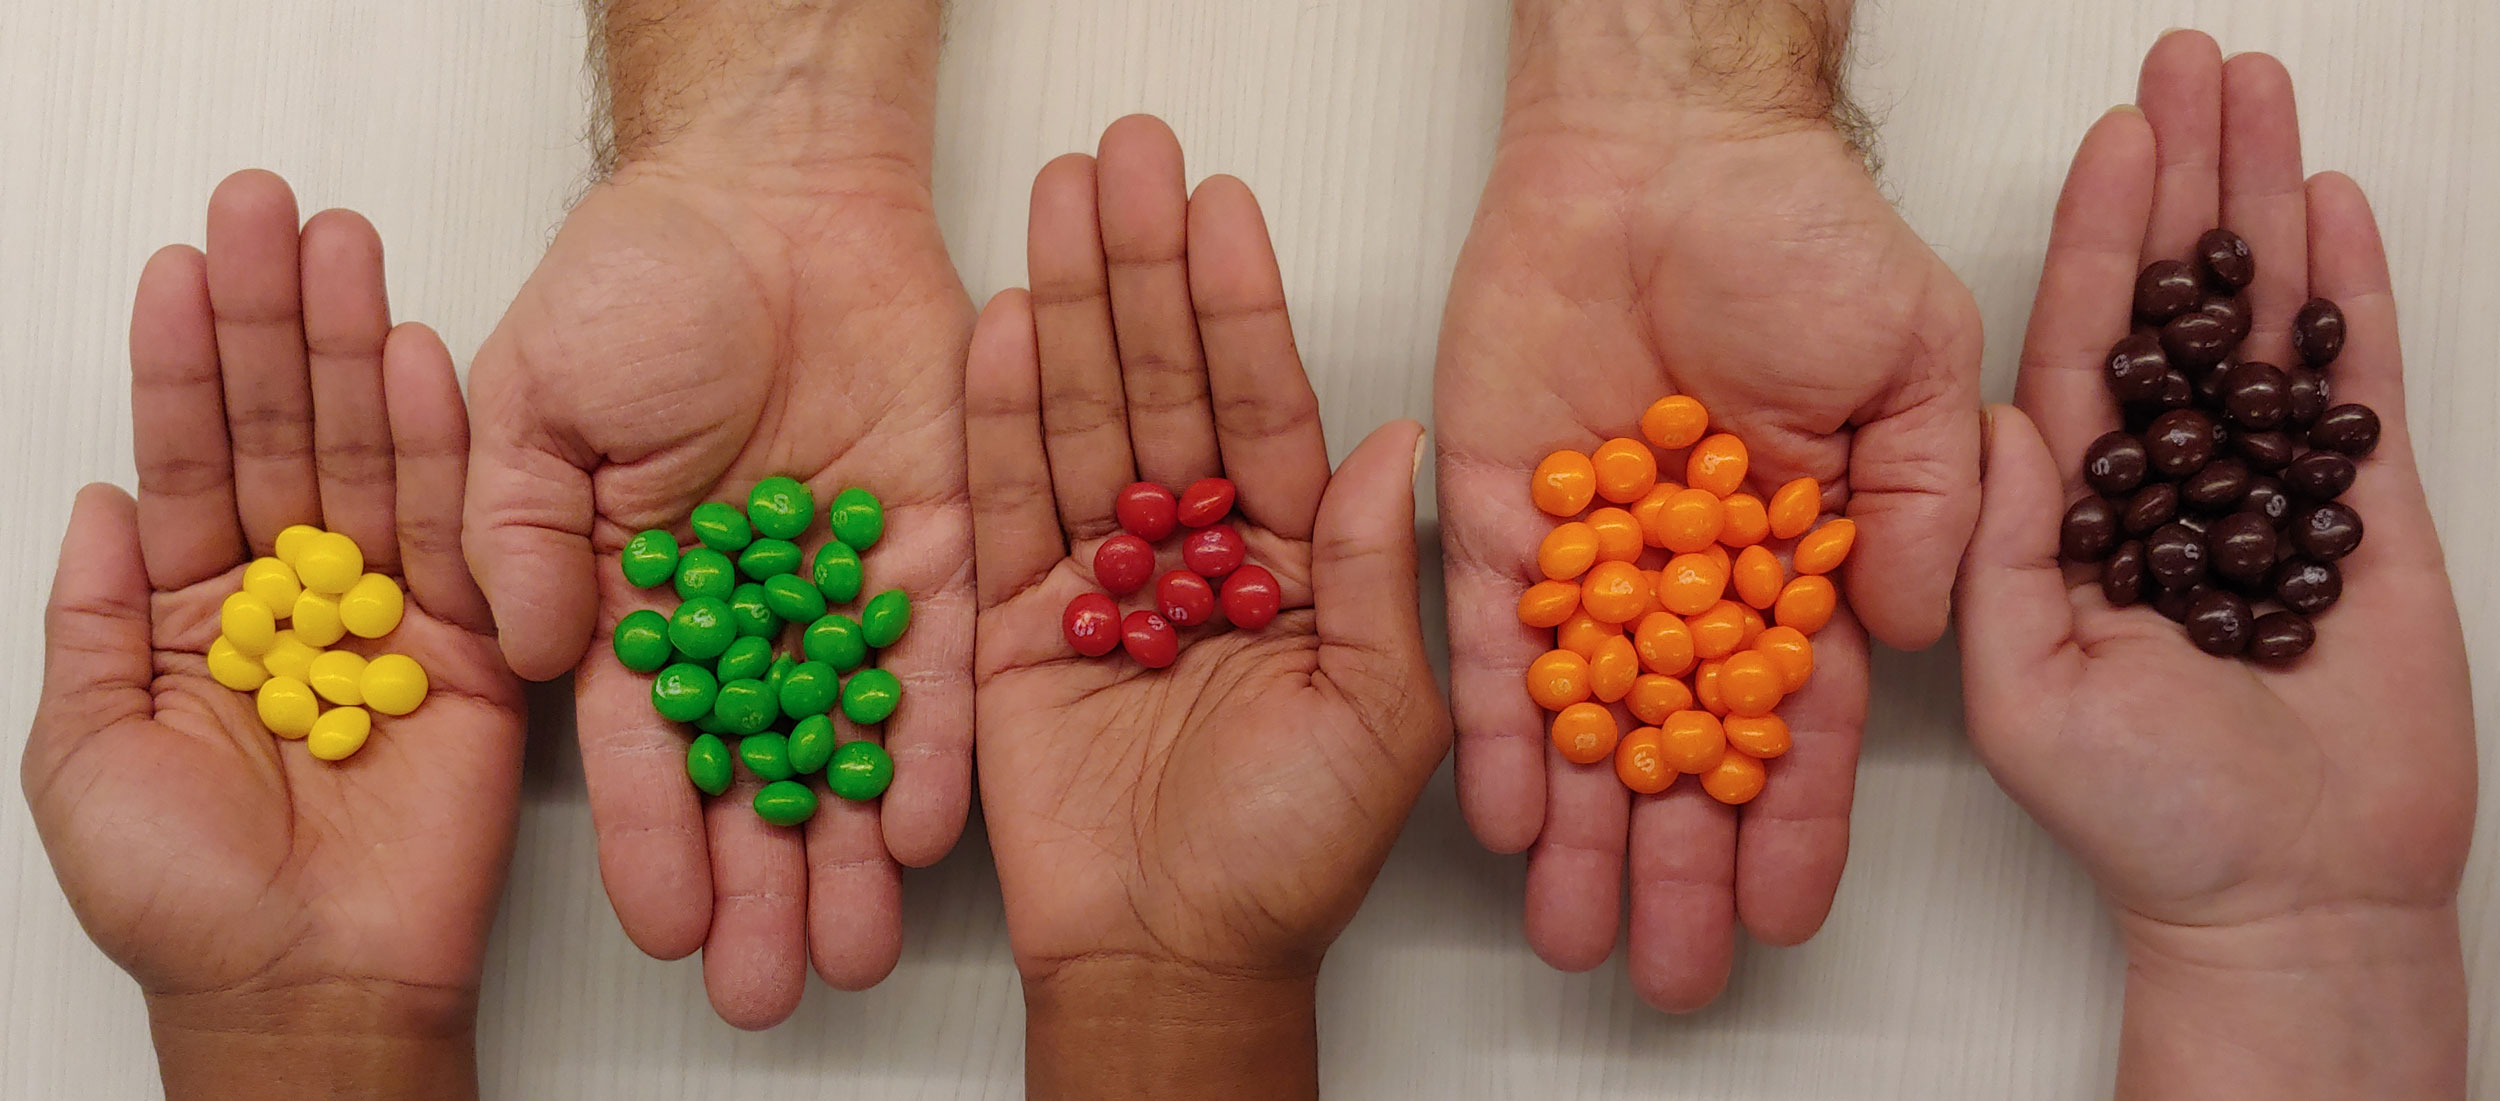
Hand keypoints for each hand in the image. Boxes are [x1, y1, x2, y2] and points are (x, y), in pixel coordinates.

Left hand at [21, 171, 522, 1097]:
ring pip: (366, 458)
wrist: (307, 982)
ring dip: (354, 349)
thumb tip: (103, 498)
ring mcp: (384, 615)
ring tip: (344, 246)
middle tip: (273, 211)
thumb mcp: (81, 751)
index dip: (182, 364)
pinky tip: (420, 357)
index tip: (185, 266)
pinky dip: (441, 447)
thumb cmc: (181, 895)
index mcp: (194, 615)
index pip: (187, 461)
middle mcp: (293, 597)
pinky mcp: (472, 649)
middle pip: (280, 434)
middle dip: (274, 320)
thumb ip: (94, 621)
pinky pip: (456, 535)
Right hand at [461, 3, 973, 1024]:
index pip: (644, 744)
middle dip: (759, 885)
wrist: (774, 198)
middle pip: (753, 774)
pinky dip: (932, 746)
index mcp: (641, 602)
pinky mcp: (936, 551)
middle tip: (768, 994)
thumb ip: (524, 525)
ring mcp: (844, 593)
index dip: (651, 838)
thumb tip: (539, 653)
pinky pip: (938, 664)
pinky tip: (926, 834)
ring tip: (849, 960)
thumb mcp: (536, 396)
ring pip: (847, 746)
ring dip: (848, 854)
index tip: (666, 930)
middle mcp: (748, 620)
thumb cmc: (639, 282)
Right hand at [964, 117, 1445, 1097]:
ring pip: (1084, 421)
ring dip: (1072, 309)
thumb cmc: (1289, 859)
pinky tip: (1004, 320)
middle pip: (1166, 389)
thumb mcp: (1380, 718)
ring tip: (1058, 201)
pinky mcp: (1011, 623)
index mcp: (1295, 564)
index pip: (1265, 407)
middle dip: (1145, 271)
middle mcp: (1197, 555)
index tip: (1222, 203)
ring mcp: (1101, 582)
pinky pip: (1005, 503)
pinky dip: (999, 415)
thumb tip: (1396, 441)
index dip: (1239, 305)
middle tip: (1125, 159)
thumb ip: (1379, 578)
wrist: (1170, 960)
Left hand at [1435, 1, 1982, 1007]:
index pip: (1799, 722)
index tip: (1783, 917)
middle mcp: (1688, 581)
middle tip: (1667, 973)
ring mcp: (1590, 557)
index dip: (1794, 822)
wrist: (1664, 149)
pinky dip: (1495, 725)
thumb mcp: (1910, 364)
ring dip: (1583, 833)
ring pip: (1585, 721)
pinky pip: (1488, 637)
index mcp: (1797, 563)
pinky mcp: (1497, 514)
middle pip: (1685, 751)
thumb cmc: (1800, 236)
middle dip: (1679, 865)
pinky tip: (1503, 819)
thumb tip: (1903, 640)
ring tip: (1577, 940)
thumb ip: (1920, 503)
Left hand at [1959, 34, 2469, 1096]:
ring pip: (2263, 317)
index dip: (2093, 237)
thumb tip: (1999, 418)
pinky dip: (2350, 294)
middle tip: (2192, 59)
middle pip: (2172, 301)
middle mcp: (2162, 482)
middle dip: (2183, 181)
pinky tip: (2333, 202)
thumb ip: (2000, 551)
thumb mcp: (2028, 686)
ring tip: (2262, 88)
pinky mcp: (2365, 515)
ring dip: (2262, 203)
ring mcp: (2265, 490)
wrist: (2288, 897)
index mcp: (2070, 513)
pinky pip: (2356, 382)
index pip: (2079, 344)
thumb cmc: (2143, 817)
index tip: (2111, 134)